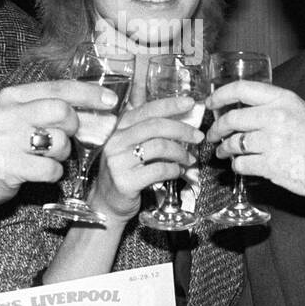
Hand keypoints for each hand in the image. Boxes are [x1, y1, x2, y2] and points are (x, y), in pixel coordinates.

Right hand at [0, 80, 118, 212]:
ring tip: (48, 156)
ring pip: (59, 141)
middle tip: (68, 136)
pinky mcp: (8, 166)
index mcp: (12, 97)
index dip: (89, 94)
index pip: (58, 88)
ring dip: (63, 153)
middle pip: (62, 111)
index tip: (111, 101)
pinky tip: (40, 171)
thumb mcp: (18, 118)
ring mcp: (6, 140)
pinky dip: (53, 173)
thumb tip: (96, 111)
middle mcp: (8, 114)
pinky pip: (50, 169)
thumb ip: (50, 110)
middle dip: (74, 126)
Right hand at [89, 96, 201, 220]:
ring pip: (159, 147)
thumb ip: (145, 127)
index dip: (170, 104)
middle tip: (198, 137)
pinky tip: (178, 172)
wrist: (106, 203)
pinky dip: (174, 170)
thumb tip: (174, 110)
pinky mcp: (125, 181)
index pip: (146, 109)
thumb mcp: (129, 144)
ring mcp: (118, 161)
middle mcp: (115, 141)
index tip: (190, 103)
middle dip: (182, 130)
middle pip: (155, 126)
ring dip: (181, 153)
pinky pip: (159, 170)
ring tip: (189, 159)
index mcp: (117, 128)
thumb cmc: (123, 171)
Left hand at [207, 81, 304, 203]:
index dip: (220, 95)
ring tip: (224, 152)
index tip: (210, 103)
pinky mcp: (272, 165)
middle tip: (212, 134)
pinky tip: (240, 165)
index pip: (241, 89)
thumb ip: (273, 107)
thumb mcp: (299, 111)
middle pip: (232, 118)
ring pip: (234, 143)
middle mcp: (276, 117)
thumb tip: (241, 110)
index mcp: (283, 99)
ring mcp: (273, 141)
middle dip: (216, 128)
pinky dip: (237, 166)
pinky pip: (241, 164)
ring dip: (224, 149)